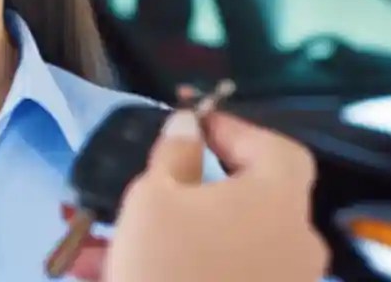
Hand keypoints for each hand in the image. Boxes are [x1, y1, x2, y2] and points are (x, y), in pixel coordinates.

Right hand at [68, 110, 329, 281]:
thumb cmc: (165, 263)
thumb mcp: (152, 197)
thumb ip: (173, 152)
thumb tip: (189, 125)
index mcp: (277, 200)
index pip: (276, 147)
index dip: (233, 130)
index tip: (187, 126)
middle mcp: (293, 241)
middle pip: (239, 197)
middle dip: (179, 188)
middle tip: (137, 183)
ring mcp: (280, 281)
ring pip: (214, 239)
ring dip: (161, 231)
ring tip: (97, 235)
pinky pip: (212, 271)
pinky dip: (172, 262)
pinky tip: (109, 267)